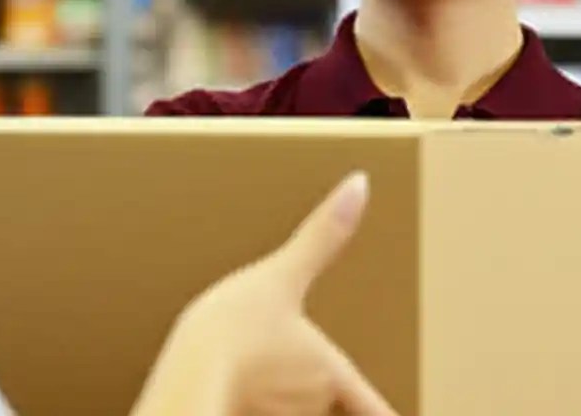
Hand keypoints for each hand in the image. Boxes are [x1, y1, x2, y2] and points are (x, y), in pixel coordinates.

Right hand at [131, 173, 396, 415]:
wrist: (186, 372)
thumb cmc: (230, 332)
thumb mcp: (279, 274)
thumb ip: (322, 236)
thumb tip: (357, 188)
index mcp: (328, 370)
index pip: (372, 403)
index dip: (383, 408)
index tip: (394, 411)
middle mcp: (311, 403)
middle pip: (319, 397)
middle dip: (300, 377)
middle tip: (270, 353)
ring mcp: (279, 415)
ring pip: (284, 404)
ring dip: (271, 388)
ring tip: (242, 367)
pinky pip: (255, 408)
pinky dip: (246, 398)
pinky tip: (225, 385)